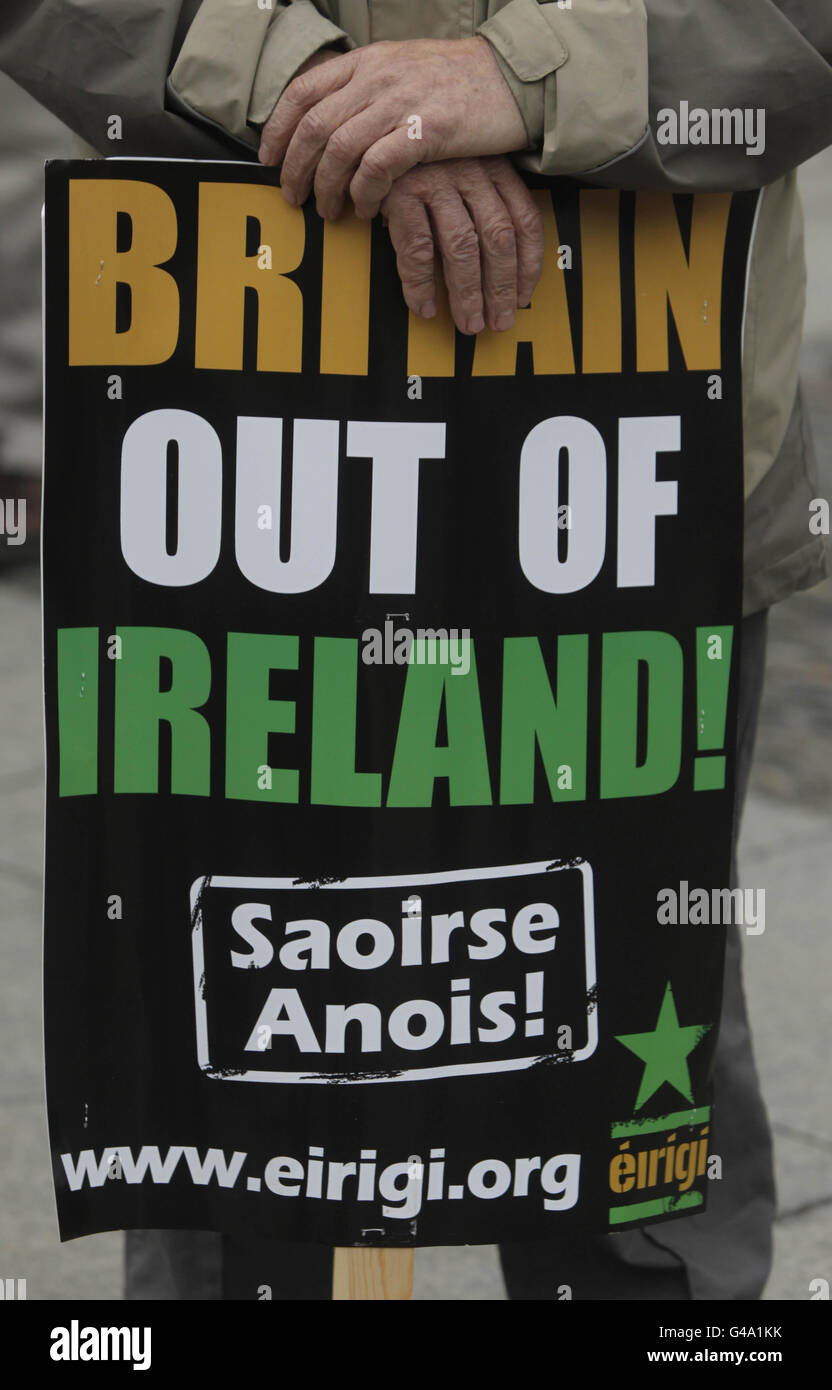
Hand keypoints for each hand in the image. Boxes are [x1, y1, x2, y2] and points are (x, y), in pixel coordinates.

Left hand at [259, 37, 527, 219]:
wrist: (512, 79)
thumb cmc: (459, 83)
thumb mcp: (403, 71)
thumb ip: (366, 90)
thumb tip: (333, 122)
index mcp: (366, 60)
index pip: (302, 91)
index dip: (278, 130)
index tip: (269, 160)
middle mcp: (377, 77)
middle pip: (314, 126)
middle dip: (295, 168)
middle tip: (293, 198)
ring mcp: (401, 102)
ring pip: (339, 150)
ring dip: (327, 188)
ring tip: (329, 212)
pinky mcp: (427, 131)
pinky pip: (376, 167)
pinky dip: (363, 193)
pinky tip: (365, 209)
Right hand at [381, 157, 543, 334]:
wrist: (368, 127)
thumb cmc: (419, 156)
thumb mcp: (461, 168)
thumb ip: (482, 203)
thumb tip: (500, 265)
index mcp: (494, 166)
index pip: (525, 220)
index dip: (528, 266)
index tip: (523, 298)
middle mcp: (470, 171)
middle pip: (498, 239)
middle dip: (501, 289)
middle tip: (498, 322)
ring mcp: (436, 180)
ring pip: (462, 247)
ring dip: (467, 294)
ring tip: (468, 323)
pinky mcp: (401, 191)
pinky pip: (417, 248)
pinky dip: (420, 284)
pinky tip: (424, 306)